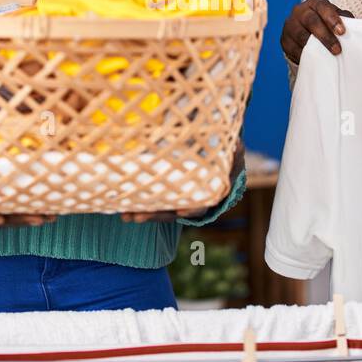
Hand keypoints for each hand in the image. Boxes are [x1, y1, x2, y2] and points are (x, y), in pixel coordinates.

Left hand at [119, 140, 245, 223]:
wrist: (217, 164)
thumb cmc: (225, 159)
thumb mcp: (233, 155)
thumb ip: (235, 151)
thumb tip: (238, 145)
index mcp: (209, 194)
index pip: (200, 205)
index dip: (190, 208)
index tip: (180, 211)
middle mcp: (192, 202)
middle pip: (172, 212)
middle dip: (155, 215)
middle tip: (138, 216)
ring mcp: (178, 201)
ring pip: (159, 211)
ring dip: (142, 214)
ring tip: (125, 215)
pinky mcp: (166, 196)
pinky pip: (152, 203)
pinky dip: (139, 206)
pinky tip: (123, 209)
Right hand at [280, 0, 353, 62]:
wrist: (307, 32)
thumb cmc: (327, 24)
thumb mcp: (337, 19)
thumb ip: (345, 20)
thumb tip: (354, 27)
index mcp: (315, 3)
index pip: (322, 6)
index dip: (332, 18)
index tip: (342, 32)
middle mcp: (300, 11)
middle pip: (311, 21)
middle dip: (325, 36)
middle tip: (337, 50)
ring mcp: (290, 25)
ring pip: (301, 36)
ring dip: (315, 48)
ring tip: (327, 57)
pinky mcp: (284, 40)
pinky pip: (293, 48)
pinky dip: (304, 55)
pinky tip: (314, 60)